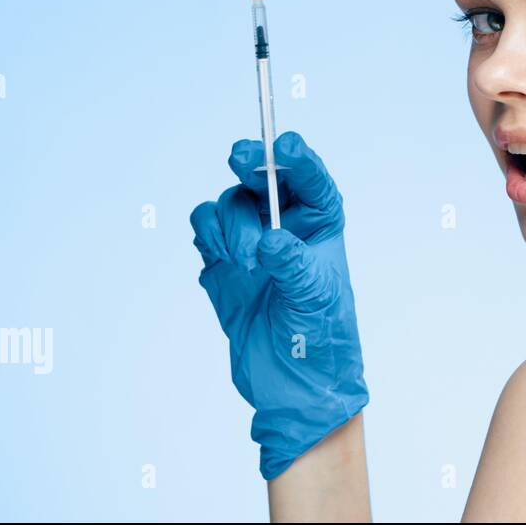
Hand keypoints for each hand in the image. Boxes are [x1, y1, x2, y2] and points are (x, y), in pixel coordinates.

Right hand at [189, 130, 368, 480]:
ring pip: (228, 204)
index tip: (283, 144)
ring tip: (246, 263)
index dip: (295, 155)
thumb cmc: (321, 334)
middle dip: (251, 163)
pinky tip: (224, 264)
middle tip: (241, 157)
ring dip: (231, 225)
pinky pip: (204, 229)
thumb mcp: (314, 297)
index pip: (309, 175)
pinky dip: (208, 238)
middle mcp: (285, 222)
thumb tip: (270, 239)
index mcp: (321, 221)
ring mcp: (249, 238)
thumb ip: (292, 264)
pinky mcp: (220, 259)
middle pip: (261, 175)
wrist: (291, 381)